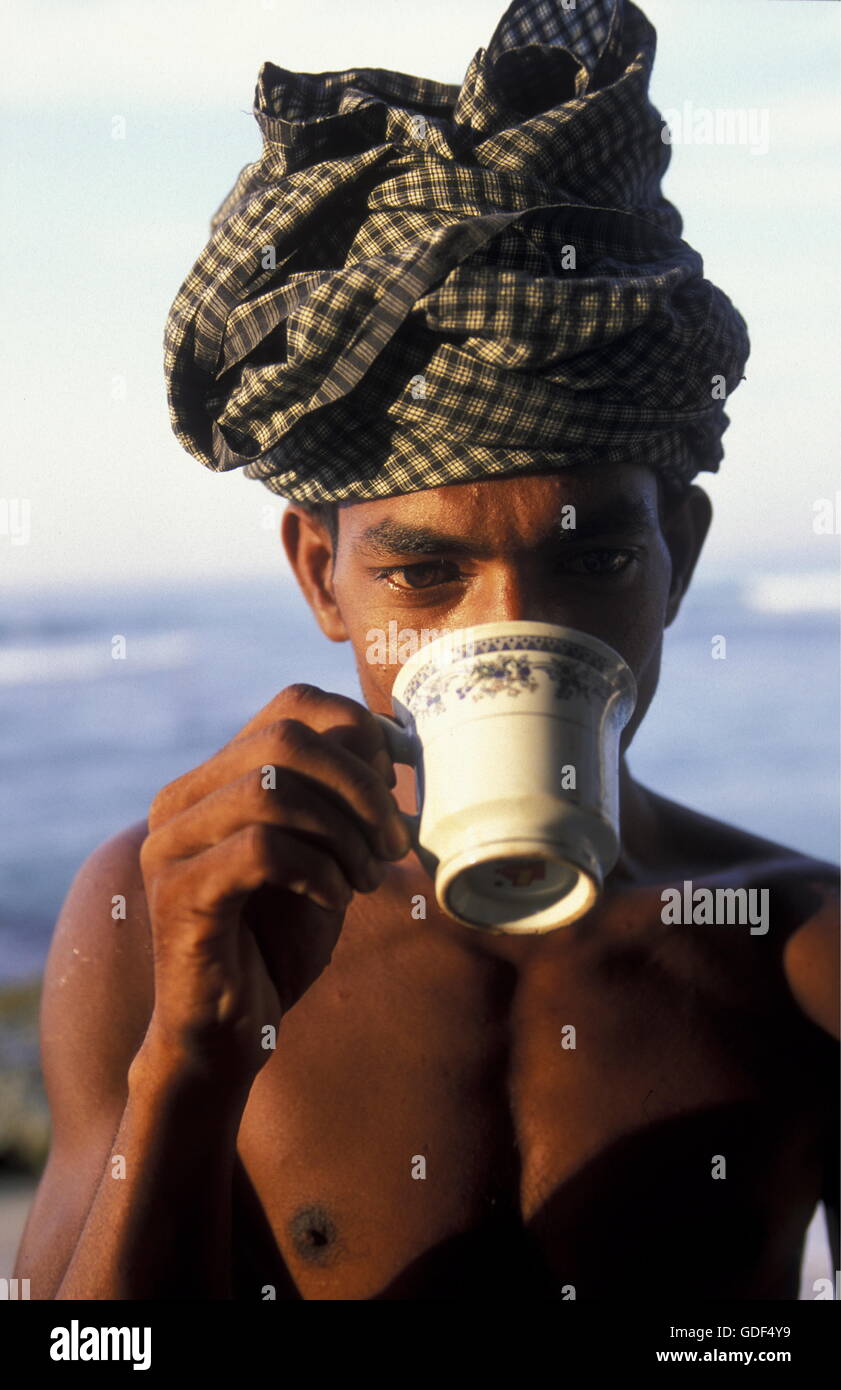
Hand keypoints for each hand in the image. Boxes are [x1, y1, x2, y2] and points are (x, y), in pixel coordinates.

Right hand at [137, 684, 409, 1087]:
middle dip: (359, 785)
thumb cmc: (278, 943)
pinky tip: (334, 901)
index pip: (289, 705)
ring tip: (366, 880)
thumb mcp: (324, 857)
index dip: (357, 727)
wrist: (227, 1035)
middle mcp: (181, 802)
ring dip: (343, 833)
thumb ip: (342, 800)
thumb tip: (386, 739)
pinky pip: (263, 850)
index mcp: (214, 781)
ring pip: (273, 790)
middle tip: (393, 842)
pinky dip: (319, 870)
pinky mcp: (181, 895)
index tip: (397, 780)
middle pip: (284, 739)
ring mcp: (173, 846)